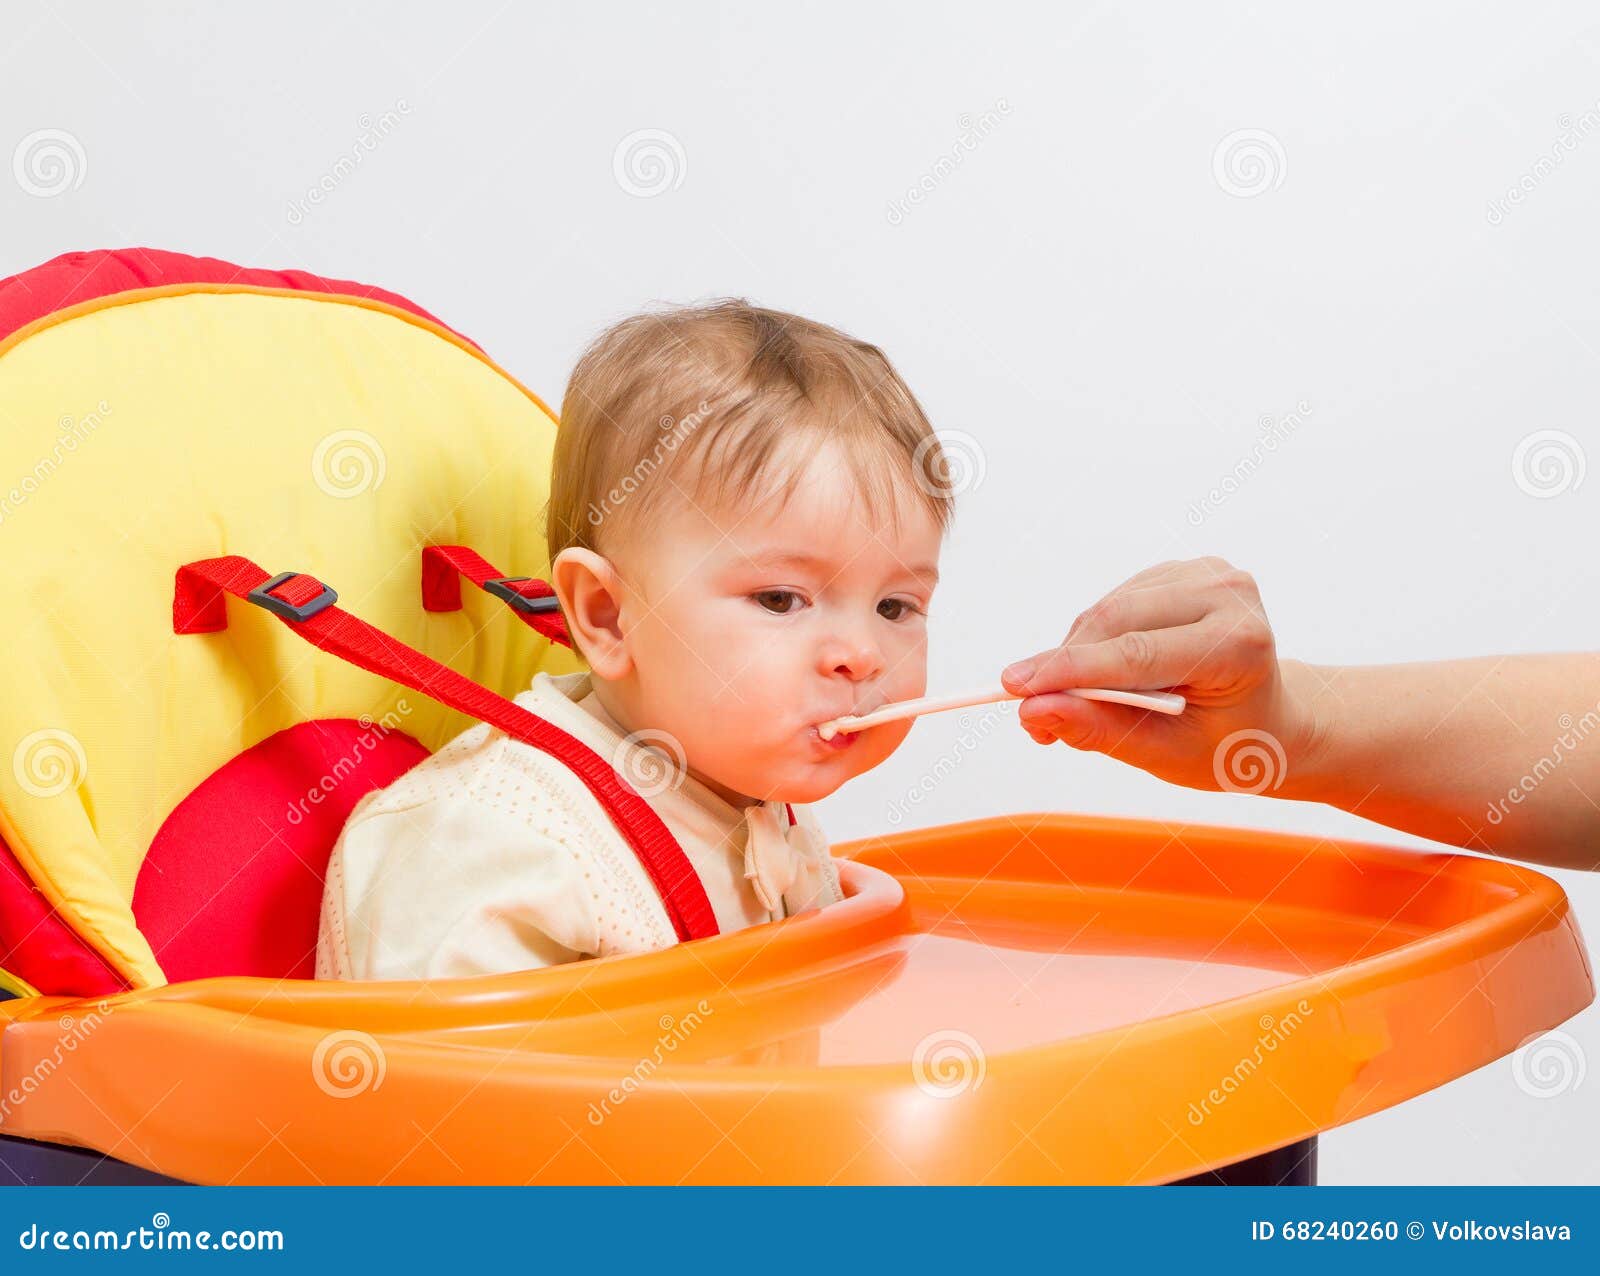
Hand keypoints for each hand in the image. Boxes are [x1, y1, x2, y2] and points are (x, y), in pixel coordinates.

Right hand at [999, 558, 1312, 792]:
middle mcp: (1229, 594)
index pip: (1136, 654)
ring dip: (1075, 653)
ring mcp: (1209, 573)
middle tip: (1027, 710)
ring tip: (1068, 701)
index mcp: (1240, 644)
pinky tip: (1101, 671)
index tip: (1013, 688)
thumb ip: (1098, 730)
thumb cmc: (1226, 744)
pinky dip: (1094, 638)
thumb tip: (1033, 711)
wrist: (1272, 720)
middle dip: (1063, 665)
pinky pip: (1116, 601)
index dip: (1068, 671)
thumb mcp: (1165, 754)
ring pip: (1109, 608)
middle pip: (1116, 621)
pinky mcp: (1186, 569)